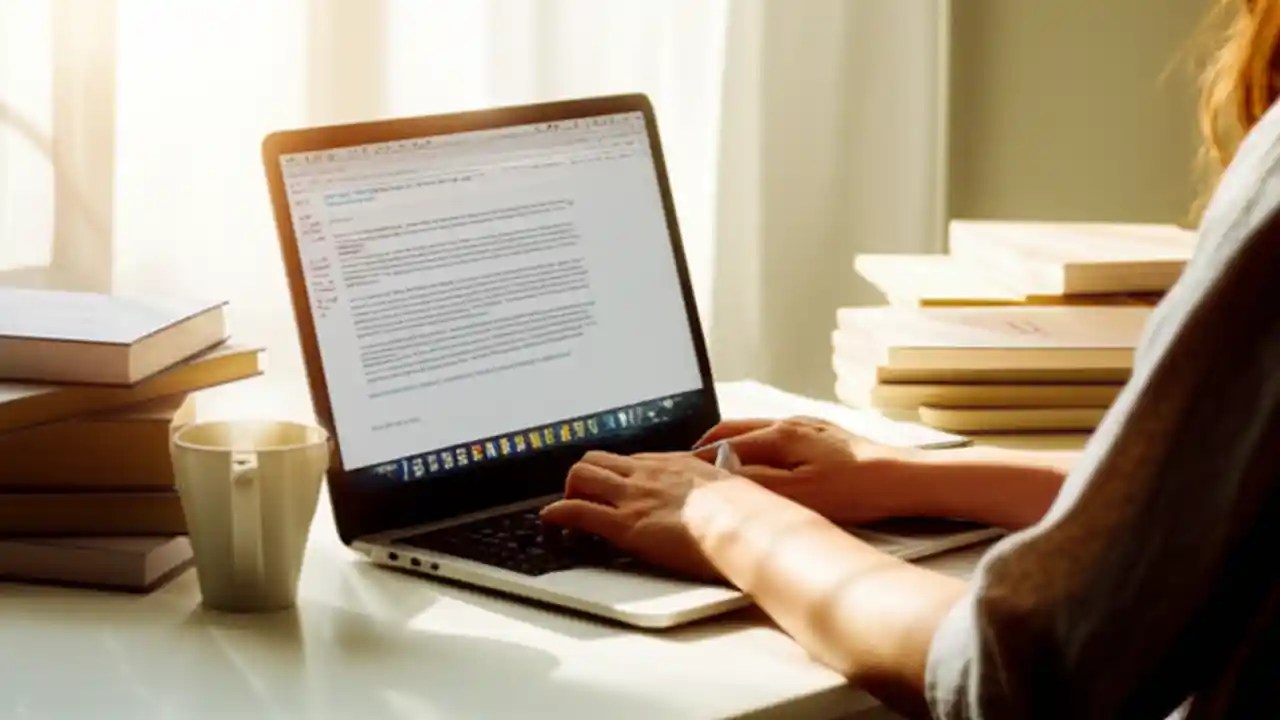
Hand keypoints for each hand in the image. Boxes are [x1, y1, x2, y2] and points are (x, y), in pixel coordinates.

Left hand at [540, 451, 734, 580]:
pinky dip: (557, 515)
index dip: (617, 473)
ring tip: (565, 509)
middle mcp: (649, 473)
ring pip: (581, 476)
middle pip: (598, 459)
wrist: (746, 524)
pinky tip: (550, 522)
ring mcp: (633, 496)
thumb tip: (726, 490)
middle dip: (584, 476)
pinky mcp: (624, 523)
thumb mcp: (732, 488)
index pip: (632, 459)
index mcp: (675, 464)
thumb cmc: (748, 512)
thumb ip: (718, 487)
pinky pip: (577, 511)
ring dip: (569, 491)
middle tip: (582, 496)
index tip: (612, 484)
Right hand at [695, 417, 909, 524]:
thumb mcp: (798, 495)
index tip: (679, 472)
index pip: (722, 445)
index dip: (698, 460)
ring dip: (732, 445)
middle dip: (707, 445)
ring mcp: (806, 425)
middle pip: (733, 429)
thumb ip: (755, 483)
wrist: (902, 478)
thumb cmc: (854, 490)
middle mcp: (788, 422)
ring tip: (718, 466)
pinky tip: (761, 464)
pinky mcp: (821, 434)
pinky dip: (756, 447)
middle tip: (688, 465)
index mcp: (778, 434)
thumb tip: (721, 476)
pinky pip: (776, 436)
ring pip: (755, 430)